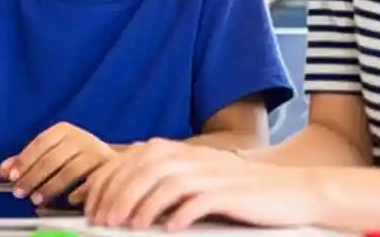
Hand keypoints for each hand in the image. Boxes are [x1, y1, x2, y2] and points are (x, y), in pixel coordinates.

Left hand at [0, 123, 113, 207]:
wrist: (111, 159)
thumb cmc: (76, 155)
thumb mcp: (52, 151)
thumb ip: (27, 159)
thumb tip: (3, 170)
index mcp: (64, 130)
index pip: (40, 143)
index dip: (25, 160)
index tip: (12, 176)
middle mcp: (80, 138)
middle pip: (52, 158)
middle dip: (33, 177)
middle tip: (20, 192)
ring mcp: (95, 152)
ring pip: (70, 171)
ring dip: (51, 187)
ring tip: (37, 199)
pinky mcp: (107, 169)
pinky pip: (90, 182)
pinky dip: (78, 192)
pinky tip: (68, 200)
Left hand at [79, 138, 319, 230]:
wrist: (290, 190)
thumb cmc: (237, 190)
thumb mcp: (194, 177)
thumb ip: (161, 181)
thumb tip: (121, 198)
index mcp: (176, 151)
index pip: (128, 161)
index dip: (105, 183)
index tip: (90, 205)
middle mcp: (189, 157)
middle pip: (140, 170)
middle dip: (116, 196)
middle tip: (102, 220)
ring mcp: (208, 173)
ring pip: (163, 184)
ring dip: (140, 205)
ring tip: (127, 226)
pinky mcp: (228, 192)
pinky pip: (196, 201)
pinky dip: (178, 214)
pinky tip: (168, 229)